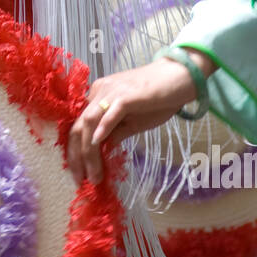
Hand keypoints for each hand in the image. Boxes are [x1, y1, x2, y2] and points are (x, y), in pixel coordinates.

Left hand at [67, 48, 215, 184]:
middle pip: (79, 126)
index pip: (79, 126)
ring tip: (93, 174)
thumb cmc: (159, 98)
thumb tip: (102, 150)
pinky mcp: (127, 95)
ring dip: (88, 152)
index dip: (75, 151)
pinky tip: (98, 144)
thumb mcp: (133, 121)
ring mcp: (112, 91)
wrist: (180, 76)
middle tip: (81, 179)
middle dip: (77, 156)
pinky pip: (110, 113)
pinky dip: (102, 129)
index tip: (79, 173)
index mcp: (98, 96)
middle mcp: (99, 91)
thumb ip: (116, 133)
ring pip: (90, 122)